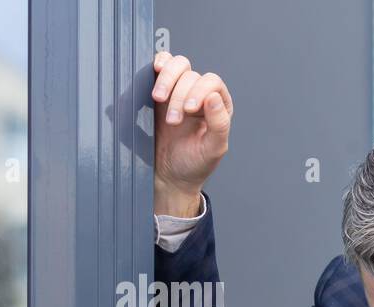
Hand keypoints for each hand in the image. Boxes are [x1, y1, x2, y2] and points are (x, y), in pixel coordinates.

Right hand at [151, 51, 232, 216]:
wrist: (170, 174)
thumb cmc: (194, 163)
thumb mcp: (213, 149)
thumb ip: (219, 124)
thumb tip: (214, 97)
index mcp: (219, 107)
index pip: (212, 83)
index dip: (199, 91)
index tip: (188, 110)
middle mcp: (201, 95)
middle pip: (191, 75)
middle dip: (179, 95)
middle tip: (172, 120)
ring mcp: (180, 91)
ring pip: (177, 65)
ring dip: (166, 79)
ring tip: (157, 99)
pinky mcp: (162, 91)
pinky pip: (162, 66)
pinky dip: (158, 65)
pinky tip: (153, 72)